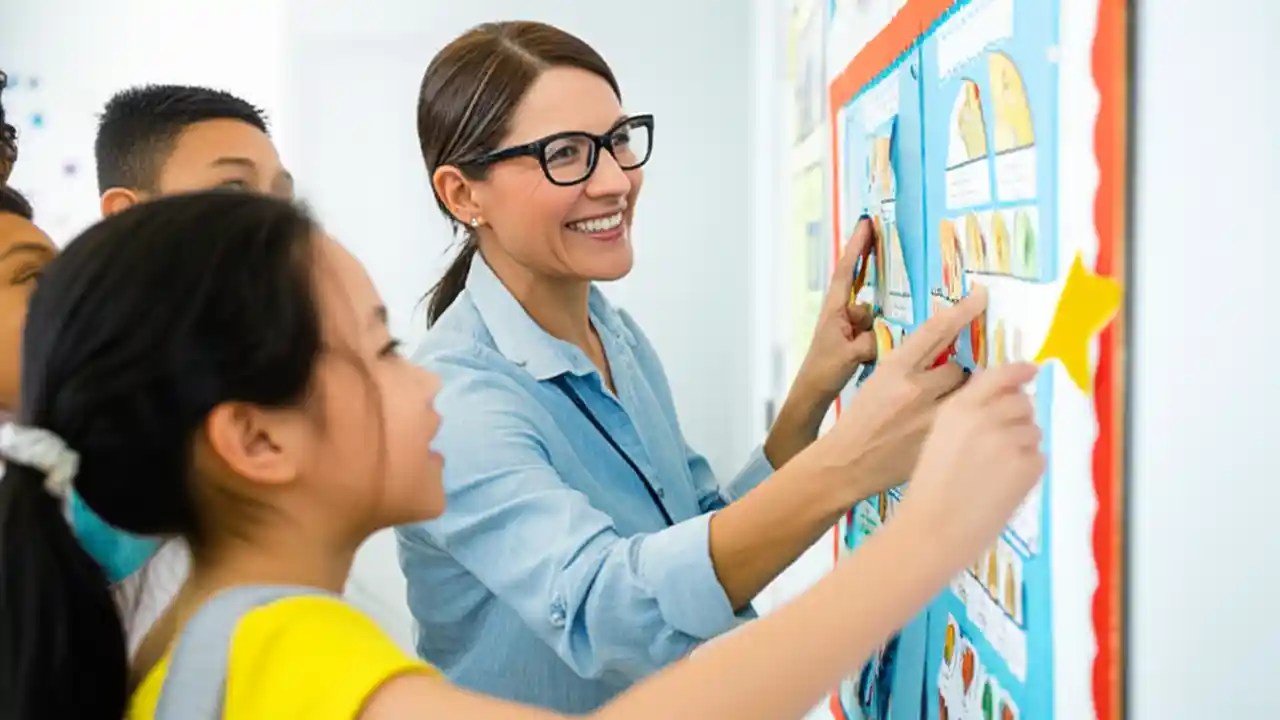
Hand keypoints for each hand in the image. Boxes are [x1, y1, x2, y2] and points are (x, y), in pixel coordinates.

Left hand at [792, 218, 877, 407]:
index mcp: (834, 309)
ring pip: (872, 315)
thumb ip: (872, 340)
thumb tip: (887, 332)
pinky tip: (876, 351)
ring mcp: (847, 324)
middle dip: (869, 274)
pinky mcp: (854, 337)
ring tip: (866, 350)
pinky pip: (873, 328)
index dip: (856, 247)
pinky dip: (878, 335)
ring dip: (875, 328)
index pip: (845, 271)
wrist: (813, 392)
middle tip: (879, 250)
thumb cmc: (824, 370)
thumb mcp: (851, 355)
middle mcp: (840, 312)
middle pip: (861, 287)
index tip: (866, 224)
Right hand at [810, 287, 988, 502]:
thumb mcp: (877, 382)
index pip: (935, 329)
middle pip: (959, 366)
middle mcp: (914, 389)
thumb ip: (909, 367)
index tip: (982, 295)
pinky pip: (967, 422)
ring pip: (967, 394)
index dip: (963, 309)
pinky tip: (958, 430)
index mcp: (893, 369)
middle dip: (959, 374)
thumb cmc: (860, 420)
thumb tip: (943, 352)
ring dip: (965, 397)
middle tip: (953, 383)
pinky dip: (967, 422)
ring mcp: (930, 417)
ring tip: (953, 408)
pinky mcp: (940, 442)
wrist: (846, 463)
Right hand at [897, 361, 1044, 566]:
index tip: (1032, 369)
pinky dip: (1027, 470)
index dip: (1019, 371)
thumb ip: (968, 414)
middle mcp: (986, 416)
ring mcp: (1010, 440)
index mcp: (959, 407)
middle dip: (1019, 418)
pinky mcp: (1028, 465)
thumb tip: (1006, 397)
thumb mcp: (940, 437)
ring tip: (996, 472)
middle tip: (1003, 444)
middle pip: (1022, 402)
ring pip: (1033, 431)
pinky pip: (1038, 458)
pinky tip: (1003, 487)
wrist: (934, 529)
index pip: (999, 376)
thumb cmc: (930, 488)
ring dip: (1023, 446)